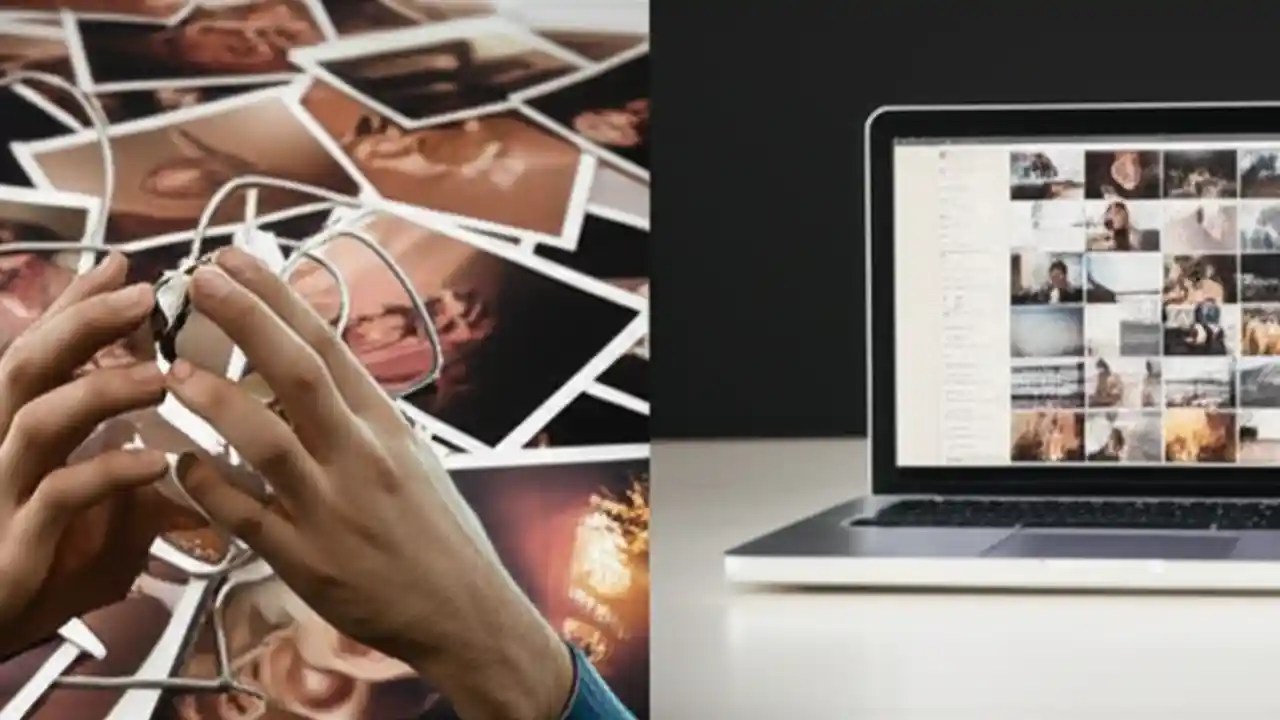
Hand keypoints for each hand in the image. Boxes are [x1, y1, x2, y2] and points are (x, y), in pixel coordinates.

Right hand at [0, 254, 176, 657]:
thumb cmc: (50, 558)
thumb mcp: (102, 500)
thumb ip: (135, 458)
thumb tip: (191, 422)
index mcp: (21, 427)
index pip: (44, 348)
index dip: (78, 305)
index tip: (124, 265)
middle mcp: (2, 445)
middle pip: (27, 363)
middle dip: (82, 322)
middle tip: (144, 294)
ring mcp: (2, 490)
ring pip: (38, 419)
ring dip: (101, 390)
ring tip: (162, 375)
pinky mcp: (15, 541)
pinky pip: (58, 495)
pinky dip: (108, 473)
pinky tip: (154, 463)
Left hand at [168, 248, 572, 719]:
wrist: (464, 612)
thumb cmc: (439, 534)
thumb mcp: (413, 459)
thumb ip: (363, 418)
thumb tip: (317, 372)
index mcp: (387, 426)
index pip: (330, 346)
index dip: (280, 298)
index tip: (239, 260)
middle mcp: (361, 457)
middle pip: (298, 374)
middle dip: (247, 320)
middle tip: (199, 278)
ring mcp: (331, 509)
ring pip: (265, 441)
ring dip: (215, 401)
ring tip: (171, 370)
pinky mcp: (305, 560)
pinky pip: (244, 516)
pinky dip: (208, 487)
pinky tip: (180, 462)